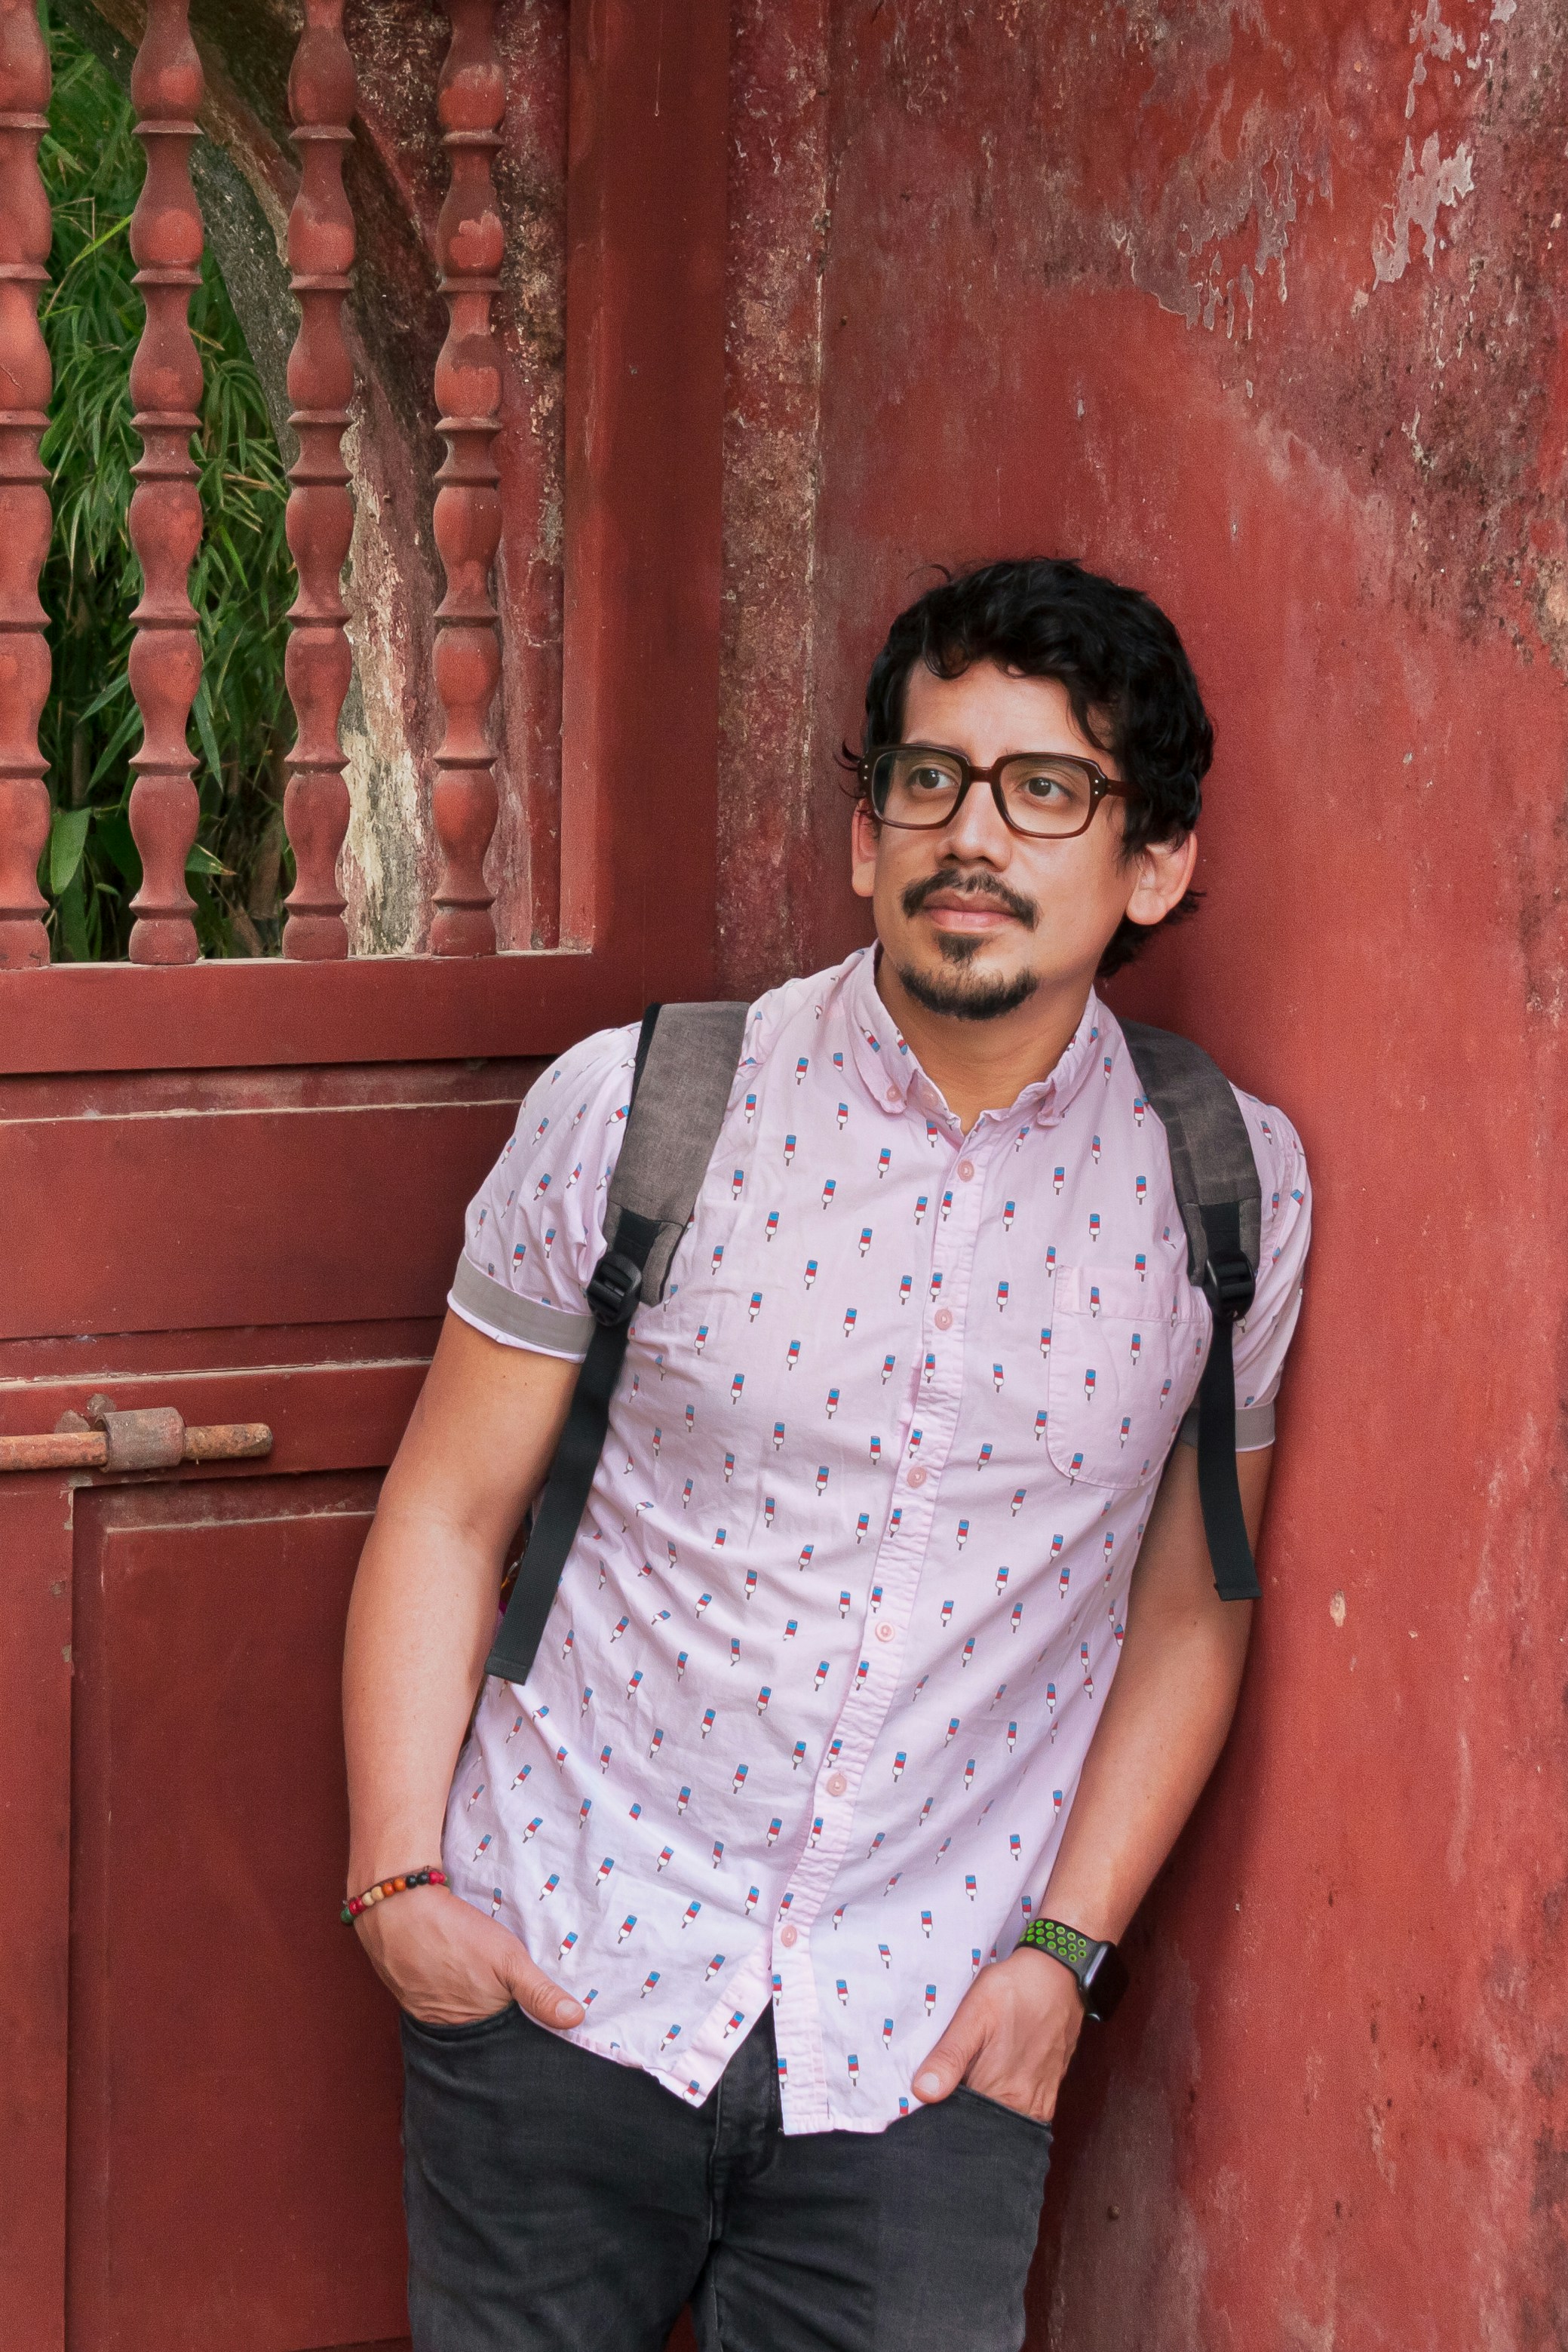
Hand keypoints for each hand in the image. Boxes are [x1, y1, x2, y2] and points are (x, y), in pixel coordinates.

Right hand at [353, 1883, 584, 2031]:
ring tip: (491, 1986)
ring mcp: (428, 2012)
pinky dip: (456, 1990)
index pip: (509, 2045)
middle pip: (486, 2031)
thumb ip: (539, 1993)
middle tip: (520, 2001)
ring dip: (478, 2005)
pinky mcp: (414, 1992)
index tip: (547, 2030)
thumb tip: (576, 2019)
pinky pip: (443, 1999)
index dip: (525, 2037)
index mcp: (475, 2029)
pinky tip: (462, 1973)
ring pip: (464, 2015)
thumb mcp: (508, 1959)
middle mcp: (449, 2029)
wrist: (396, 1908)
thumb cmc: (456, 1934)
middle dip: (504, 2021)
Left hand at [911, 1948, 1082, 2123]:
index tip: (925, 2105)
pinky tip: (988, 2080)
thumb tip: (923, 2093)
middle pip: (982, 2125)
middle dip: (960, 2114)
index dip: (942, 2116)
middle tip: (943, 2088)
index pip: (963, 2123)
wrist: (1058, 1974)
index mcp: (1003, 2092)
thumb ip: (950, 2056)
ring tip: (965, 2082)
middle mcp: (1024, 2106)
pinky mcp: (1048, 2093)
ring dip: (981, 2108)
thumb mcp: (974, 2014)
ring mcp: (1040, 2102)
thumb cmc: (1013, 1989)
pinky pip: (1019, 2112)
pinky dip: (1001, 2103)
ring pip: (1001, 2119)